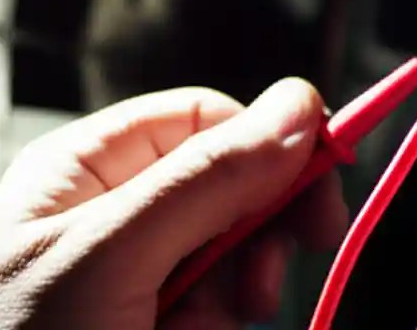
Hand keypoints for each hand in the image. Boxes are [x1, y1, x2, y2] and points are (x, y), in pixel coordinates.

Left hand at [0, 80, 347, 329]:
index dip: (274, 143)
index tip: (326, 183)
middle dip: (252, 244)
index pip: (209, 120)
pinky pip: (212, 320)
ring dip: (224, 309)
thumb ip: (205, 180)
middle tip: (253, 290)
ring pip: (231, 271)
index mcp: (90, 167)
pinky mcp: (146, 329)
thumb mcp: (107, 256)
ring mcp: (129, 282)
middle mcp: (113, 215)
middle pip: (232, 195)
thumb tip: (296, 109)